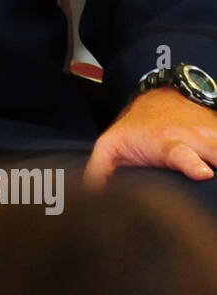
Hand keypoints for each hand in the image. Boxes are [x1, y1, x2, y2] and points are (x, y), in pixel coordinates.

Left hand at [83, 87, 216, 188]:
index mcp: (167, 144)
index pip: (182, 154)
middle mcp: (195, 139)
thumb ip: (100, 171)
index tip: (203, 172)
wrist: (161, 96)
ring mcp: (214, 136)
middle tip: (215, 183)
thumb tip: (90, 198)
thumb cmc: (135, 128)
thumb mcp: (110, 146)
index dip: (192, 163)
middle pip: (216, 153)